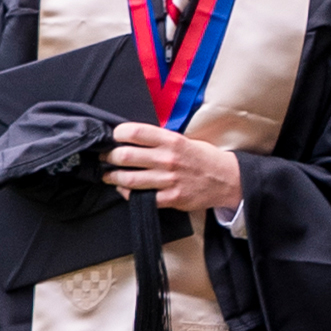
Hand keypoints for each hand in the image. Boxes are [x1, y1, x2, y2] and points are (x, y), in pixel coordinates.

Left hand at [102, 122, 241, 211]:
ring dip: (113, 177)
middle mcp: (168, 159)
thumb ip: (160, 140)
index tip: (112, 137)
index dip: (117, 134)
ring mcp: (169, 180)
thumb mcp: (183, 140)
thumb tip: (132, 139)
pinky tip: (124, 190)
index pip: (135, 133)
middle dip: (109, 157)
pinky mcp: (172, 198)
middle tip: (104, 158)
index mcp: (171, 140)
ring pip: (130, 179)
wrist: (226, 179)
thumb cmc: (202, 158)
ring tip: (107, 175)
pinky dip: (128, 194)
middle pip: (126, 156)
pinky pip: (142, 197)